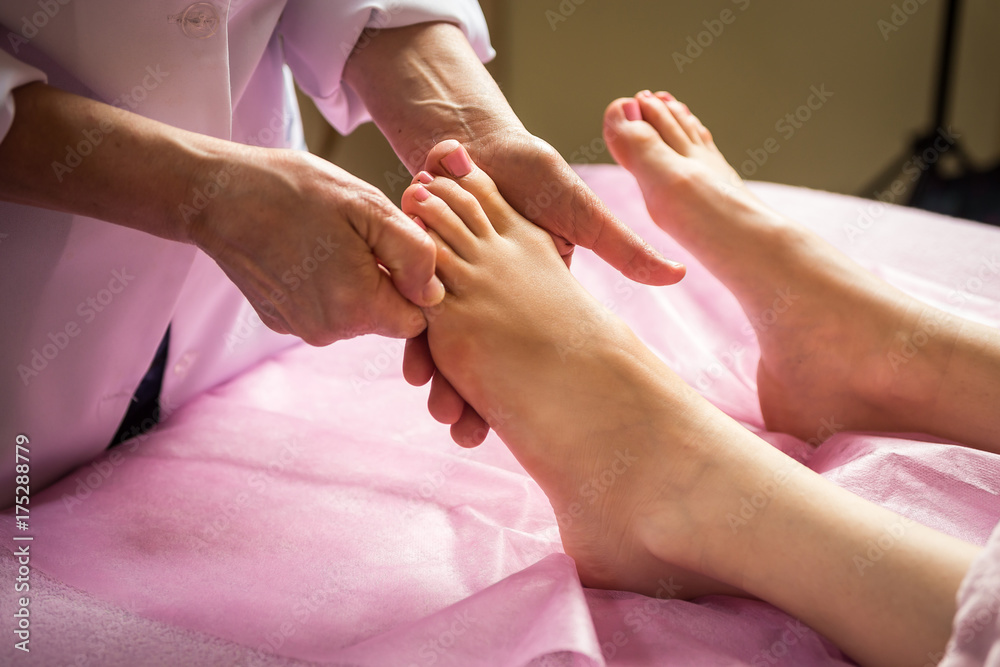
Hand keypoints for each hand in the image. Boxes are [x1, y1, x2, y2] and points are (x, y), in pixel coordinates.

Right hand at [188, 145, 443, 344]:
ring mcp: (301, 329)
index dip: (420, 286)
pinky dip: (327, 286)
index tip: (403, 250)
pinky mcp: (281, 321)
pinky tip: (309, 250)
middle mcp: (330, 331)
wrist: (217, 195)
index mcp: (358, 307)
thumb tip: (436, 293)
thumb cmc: (295, 190)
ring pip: (357, 314)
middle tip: (365, 236)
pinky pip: (325, 310)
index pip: (419, 320)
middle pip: (387, 318)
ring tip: (334, 238)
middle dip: (388, 282)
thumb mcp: (369, 207)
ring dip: (358, 283)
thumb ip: (415, 254)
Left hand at [404, 136, 687, 445]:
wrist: (469, 145)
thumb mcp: (580, 212)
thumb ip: (621, 247)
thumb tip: (677, 276)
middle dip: (472, 400)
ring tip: (443, 409)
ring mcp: (458, 290)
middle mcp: (494, 300)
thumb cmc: (532, 177)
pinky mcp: (425, 273)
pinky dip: (417, 339)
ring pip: (449, 349)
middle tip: (466, 431)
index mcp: (532, 295)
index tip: (508, 424)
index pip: (531, 355)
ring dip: (443, 380)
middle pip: (486, 363)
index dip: (520, 395)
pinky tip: (416, 368)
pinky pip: (422, 314)